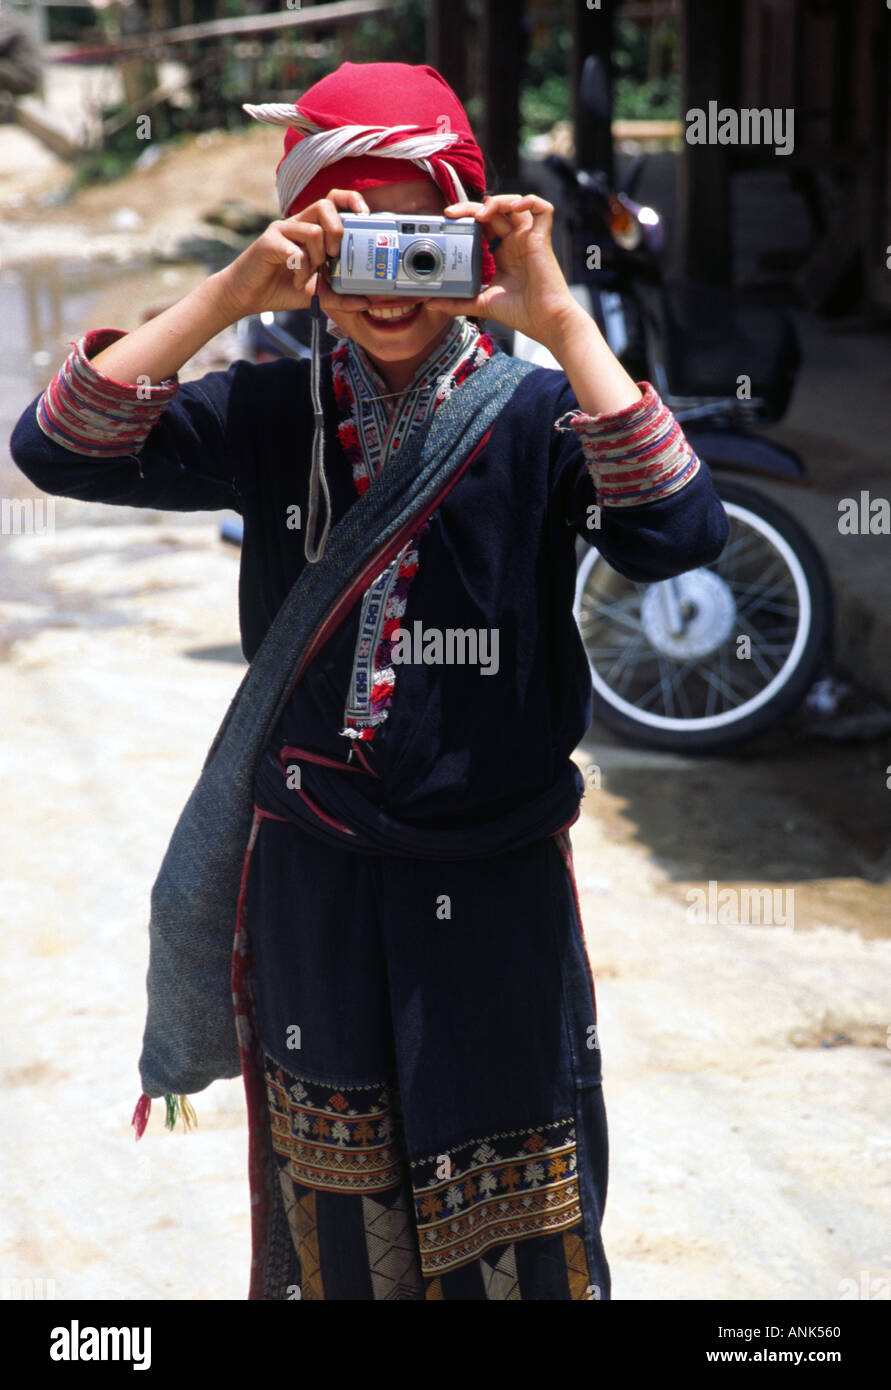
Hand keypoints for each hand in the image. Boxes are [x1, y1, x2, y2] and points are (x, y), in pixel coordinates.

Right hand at [215, 189, 372, 318]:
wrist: (246, 297)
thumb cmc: (281, 289)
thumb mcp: (317, 294)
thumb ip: (340, 296)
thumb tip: (366, 301)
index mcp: (309, 228)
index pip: (333, 200)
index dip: (351, 201)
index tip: (365, 217)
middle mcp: (296, 224)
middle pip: (325, 205)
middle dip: (337, 230)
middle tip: (334, 254)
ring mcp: (281, 230)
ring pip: (313, 231)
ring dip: (318, 258)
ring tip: (310, 275)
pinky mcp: (269, 243)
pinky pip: (296, 252)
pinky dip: (302, 272)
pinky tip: (297, 283)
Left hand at [435, 193, 580, 345]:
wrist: (545, 322)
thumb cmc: (521, 314)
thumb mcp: (481, 303)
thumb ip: (457, 302)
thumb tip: (430, 303)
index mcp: (503, 253)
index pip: (483, 225)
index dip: (467, 217)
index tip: (448, 220)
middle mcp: (516, 242)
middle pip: (494, 211)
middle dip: (472, 207)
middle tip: (452, 213)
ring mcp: (530, 238)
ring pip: (515, 204)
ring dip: (497, 201)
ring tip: (481, 213)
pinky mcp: (544, 238)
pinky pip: (542, 208)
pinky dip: (528, 201)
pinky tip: (514, 207)